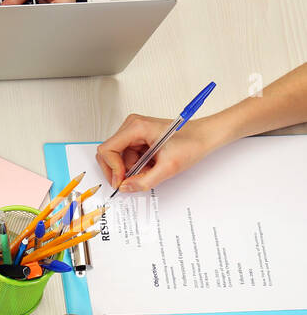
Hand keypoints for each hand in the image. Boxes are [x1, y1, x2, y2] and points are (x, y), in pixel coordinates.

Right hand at [95, 114, 221, 192]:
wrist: (206, 136)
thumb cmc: (193, 142)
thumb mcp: (169, 167)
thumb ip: (144, 181)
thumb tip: (125, 187)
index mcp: (137, 127)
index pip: (107, 149)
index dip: (112, 169)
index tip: (122, 181)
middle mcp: (132, 127)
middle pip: (110, 154)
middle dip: (120, 171)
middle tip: (133, 181)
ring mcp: (134, 133)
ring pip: (119, 158)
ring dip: (131, 170)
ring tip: (151, 171)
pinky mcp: (138, 139)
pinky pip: (127, 158)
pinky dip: (137, 167)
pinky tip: (151, 166)